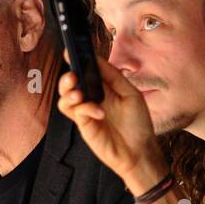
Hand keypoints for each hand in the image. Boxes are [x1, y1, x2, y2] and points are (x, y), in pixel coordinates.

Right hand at [57, 53, 165, 190]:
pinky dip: (85, 109)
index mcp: (103, 89)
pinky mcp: (84, 127)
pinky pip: (76, 113)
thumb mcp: (131, 94)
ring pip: (64, 100)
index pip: (85, 72)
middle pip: (69, 85)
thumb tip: (97, 60)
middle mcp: (92, 100)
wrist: (140, 151)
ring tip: (79, 94)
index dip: (76, 61)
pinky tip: (99, 113)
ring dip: (69, 94)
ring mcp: (86, 114)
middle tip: (73, 76)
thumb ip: (113, 76)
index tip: (70, 52)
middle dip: (66, 78)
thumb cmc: (138, 124)